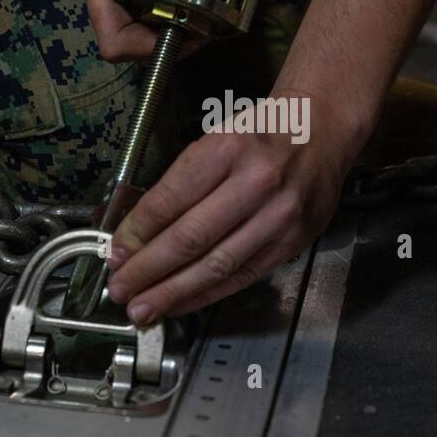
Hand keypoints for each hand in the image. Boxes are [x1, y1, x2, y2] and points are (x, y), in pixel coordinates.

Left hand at [104, 97, 355, 321]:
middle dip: (148, 270)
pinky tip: (182, 303)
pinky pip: (243, 275)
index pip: (170, 200)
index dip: (137, 234)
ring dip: (173, 292)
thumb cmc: (261, 134)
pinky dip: (208, 293)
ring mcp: (279, 215)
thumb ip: (180, 184)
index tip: (115, 254)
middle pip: (191, 238)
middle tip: (120, 290)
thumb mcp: (215, 139)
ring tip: (144, 307)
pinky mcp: (293, 240)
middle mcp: (256, 182)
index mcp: (227, 148)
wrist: (321, 129)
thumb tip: (137, 232)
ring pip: (216, 264)